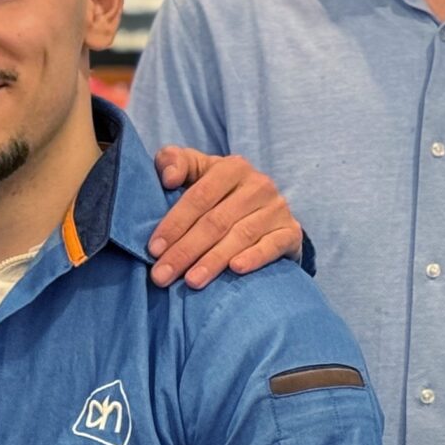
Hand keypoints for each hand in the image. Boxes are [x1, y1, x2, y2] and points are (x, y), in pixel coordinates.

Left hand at [148, 149, 302, 287]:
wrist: (264, 211)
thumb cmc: (218, 193)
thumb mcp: (196, 171)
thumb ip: (174, 162)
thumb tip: (169, 178)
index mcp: (232, 167)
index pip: (199, 196)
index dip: (175, 223)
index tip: (154, 249)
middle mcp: (259, 184)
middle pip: (216, 221)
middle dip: (185, 250)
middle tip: (162, 275)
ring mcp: (277, 209)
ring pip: (241, 236)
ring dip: (213, 261)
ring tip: (190, 282)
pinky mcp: (291, 232)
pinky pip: (272, 245)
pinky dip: (254, 258)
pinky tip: (235, 270)